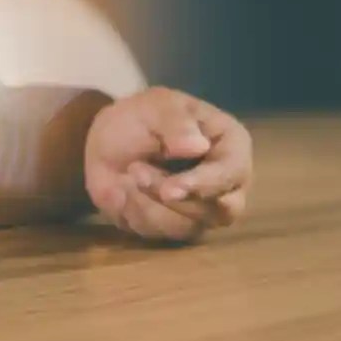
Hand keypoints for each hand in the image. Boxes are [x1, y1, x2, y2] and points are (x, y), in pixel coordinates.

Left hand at [84, 87, 251, 240]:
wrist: (106, 143)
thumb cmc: (142, 118)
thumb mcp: (155, 106)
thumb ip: (175, 122)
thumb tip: (198, 145)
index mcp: (231, 146)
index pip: (233, 173)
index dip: (204, 184)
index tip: (169, 190)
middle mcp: (227, 184)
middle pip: (222, 212)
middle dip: (177, 201)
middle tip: (137, 175)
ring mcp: (204, 211)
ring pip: (187, 226)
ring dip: (149, 202)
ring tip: (131, 171)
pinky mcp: (177, 228)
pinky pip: (160, 234)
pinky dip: (136, 212)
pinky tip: (125, 190)